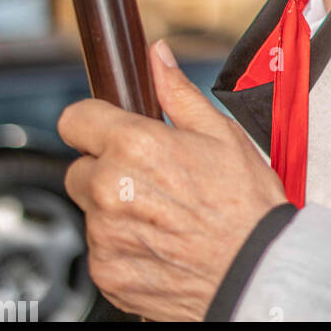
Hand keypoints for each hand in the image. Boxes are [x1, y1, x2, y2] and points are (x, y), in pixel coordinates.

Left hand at [59, 40, 286, 321]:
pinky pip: (101, 249)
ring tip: (164, 213)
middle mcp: (109, 190)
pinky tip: (160, 241)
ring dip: (115, 209)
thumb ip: (177, 92)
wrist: (256, 271)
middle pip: (79, 169)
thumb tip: (157, 57)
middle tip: (150, 177)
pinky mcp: (107, 273)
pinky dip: (123, 245)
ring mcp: (105, 236)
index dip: (95, 120)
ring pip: (91, 211)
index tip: (110, 129)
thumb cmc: (245, 203)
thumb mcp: (219, 133)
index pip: (74, 119)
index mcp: (134, 146)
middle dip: (105, 168)